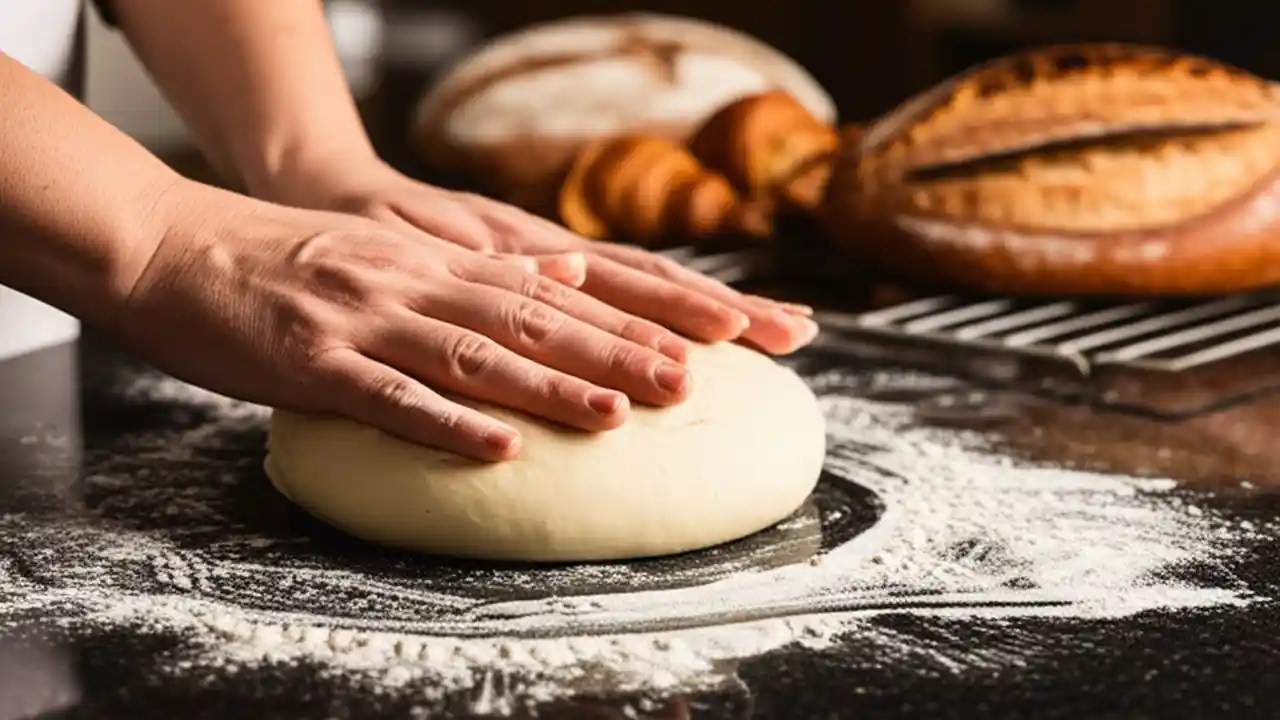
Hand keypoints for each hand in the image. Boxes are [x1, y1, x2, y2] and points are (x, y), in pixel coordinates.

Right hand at [119, 181, 698, 460]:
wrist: (170, 244)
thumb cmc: (281, 257)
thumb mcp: (390, 247)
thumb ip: (475, 267)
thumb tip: (565, 275)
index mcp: (432, 262)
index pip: (547, 291)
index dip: (620, 320)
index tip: (685, 345)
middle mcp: (411, 284)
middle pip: (529, 318)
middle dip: (611, 351)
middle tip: (682, 383)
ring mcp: (363, 320)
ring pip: (472, 354)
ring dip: (547, 384)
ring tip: (615, 414)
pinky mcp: (313, 362)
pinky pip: (389, 398)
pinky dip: (446, 422)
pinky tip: (496, 446)